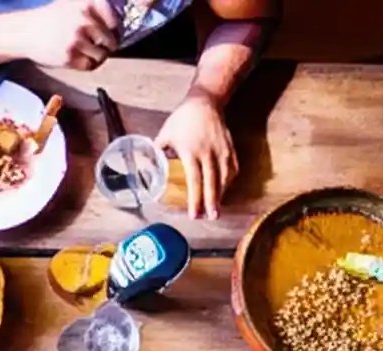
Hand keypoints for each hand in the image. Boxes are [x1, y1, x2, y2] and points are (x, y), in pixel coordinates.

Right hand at [22, 0, 119, 69]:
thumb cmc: (54, 17)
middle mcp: (84, 18)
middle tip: (95, 45)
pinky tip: (78, 57)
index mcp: (90, 1)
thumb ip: (99, 8)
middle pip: (112, 40)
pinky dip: (87, 64)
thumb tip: (124, 24)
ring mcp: (76, 37)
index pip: (116, 22)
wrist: (27, 31)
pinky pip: (90, 65)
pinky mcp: (68, 56)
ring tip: (85, 51)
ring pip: (102, 55)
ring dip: (97, 56)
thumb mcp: (77, 2)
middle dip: (106, 45)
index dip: (115, 31)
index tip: (109, 34)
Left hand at [155, 92, 236, 219]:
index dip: (195, 200)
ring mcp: (222, 150)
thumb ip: (158, 151)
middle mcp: (208, 154)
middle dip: (212, 202)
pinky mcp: (230, 147)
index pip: (194, 181)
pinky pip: (233, 167)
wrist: (205, 102)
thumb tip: (149, 166)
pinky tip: (225, 189)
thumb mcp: (165, 134)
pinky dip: (230, 180)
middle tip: (212, 217)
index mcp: (191, 153)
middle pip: (212, 183)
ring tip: (217, 208)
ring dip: (222, 194)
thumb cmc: (182, 119)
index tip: (195, 214)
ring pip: (225, 177)